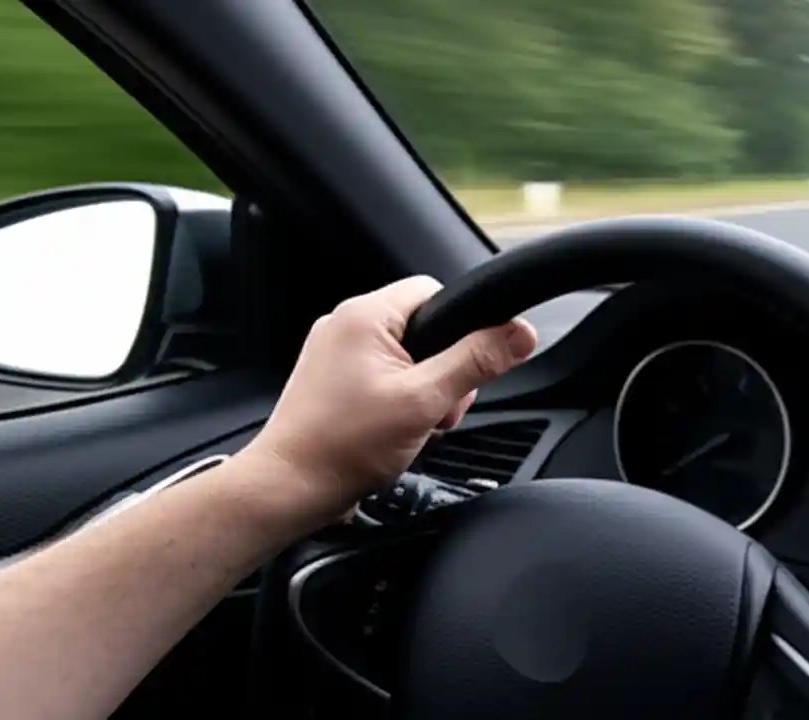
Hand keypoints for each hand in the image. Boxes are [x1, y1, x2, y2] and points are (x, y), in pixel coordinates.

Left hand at [242, 276, 536, 521]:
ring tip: (414, 426)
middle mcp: (345, 325)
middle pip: (425, 328)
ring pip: (407, 357)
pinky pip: (383, 377)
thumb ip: (476, 362)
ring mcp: (334, 354)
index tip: (468, 366)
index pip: (435, 291)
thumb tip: (519, 333)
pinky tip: (395, 431)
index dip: (462, 328)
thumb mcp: (425, 402)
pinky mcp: (331, 381)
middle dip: (444, 371)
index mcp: (365, 316)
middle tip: (437, 410)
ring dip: (424, 391)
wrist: (289, 489)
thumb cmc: (342, 447)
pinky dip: (400, 401)